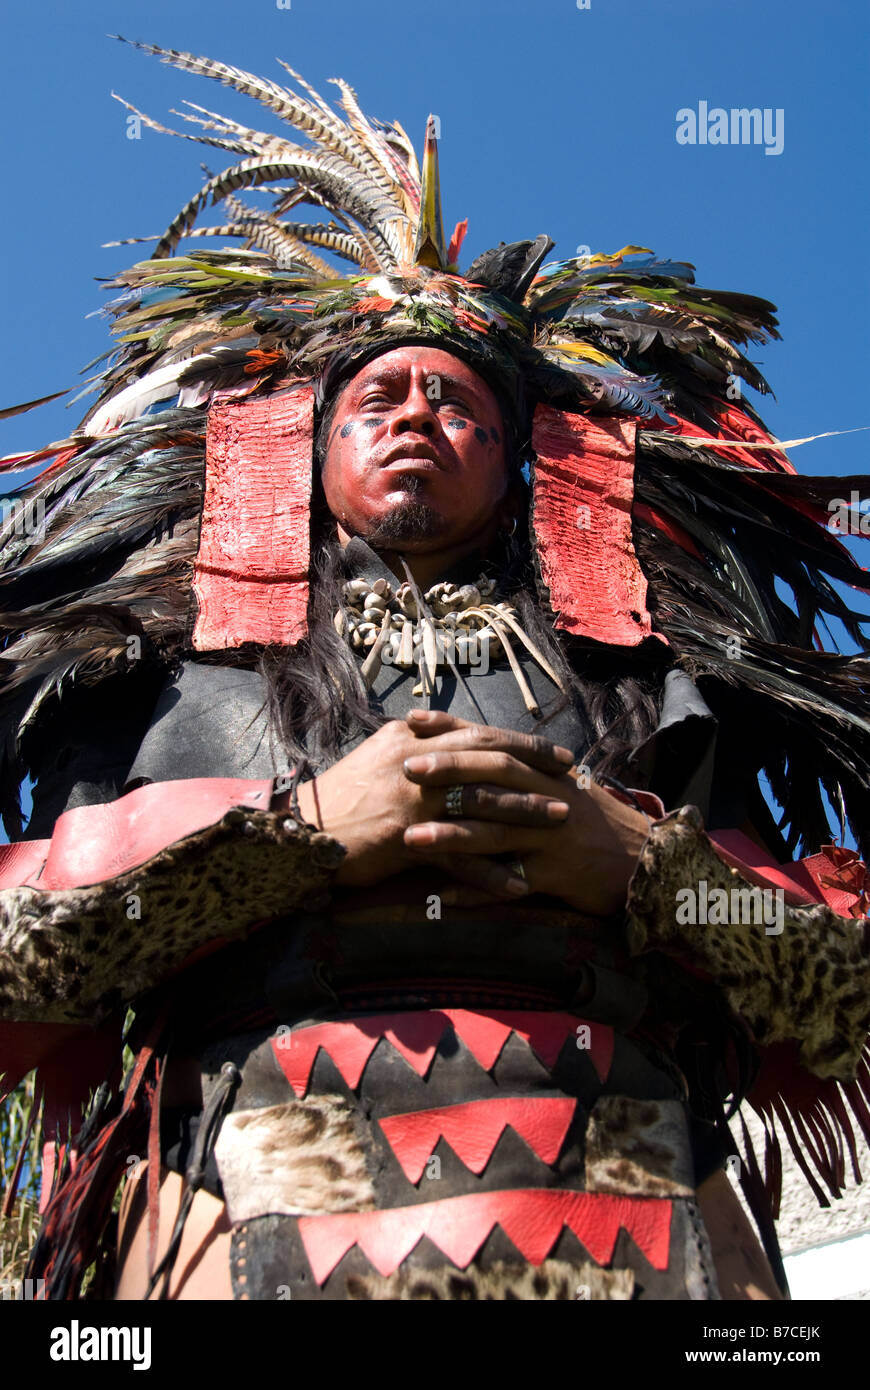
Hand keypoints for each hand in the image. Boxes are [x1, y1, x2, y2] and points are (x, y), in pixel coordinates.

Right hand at [283, 712, 577, 888]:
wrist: (303, 832)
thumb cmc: (342, 800)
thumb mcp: (379, 759)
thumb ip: (417, 749)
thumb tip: (450, 738)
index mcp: (411, 740)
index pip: (476, 731)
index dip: (520, 740)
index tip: (554, 750)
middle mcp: (415, 762)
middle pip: (487, 757)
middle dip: (534, 765)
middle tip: (572, 776)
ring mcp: (412, 799)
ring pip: (481, 801)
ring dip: (524, 811)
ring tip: (560, 821)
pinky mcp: (405, 838)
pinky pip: (459, 856)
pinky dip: (490, 872)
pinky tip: (520, 884)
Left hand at [400, 711, 651, 914]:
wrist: (643, 859)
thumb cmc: (589, 821)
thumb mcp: (559, 785)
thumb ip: (519, 768)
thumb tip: (469, 744)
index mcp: (543, 772)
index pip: (494, 742)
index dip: (453, 730)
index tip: (411, 721)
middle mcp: (548, 798)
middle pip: (495, 779)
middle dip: (449, 772)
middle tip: (405, 769)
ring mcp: (552, 837)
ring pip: (498, 834)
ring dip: (452, 837)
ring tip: (410, 840)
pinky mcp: (557, 875)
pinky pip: (511, 885)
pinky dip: (477, 892)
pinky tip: (443, 897)